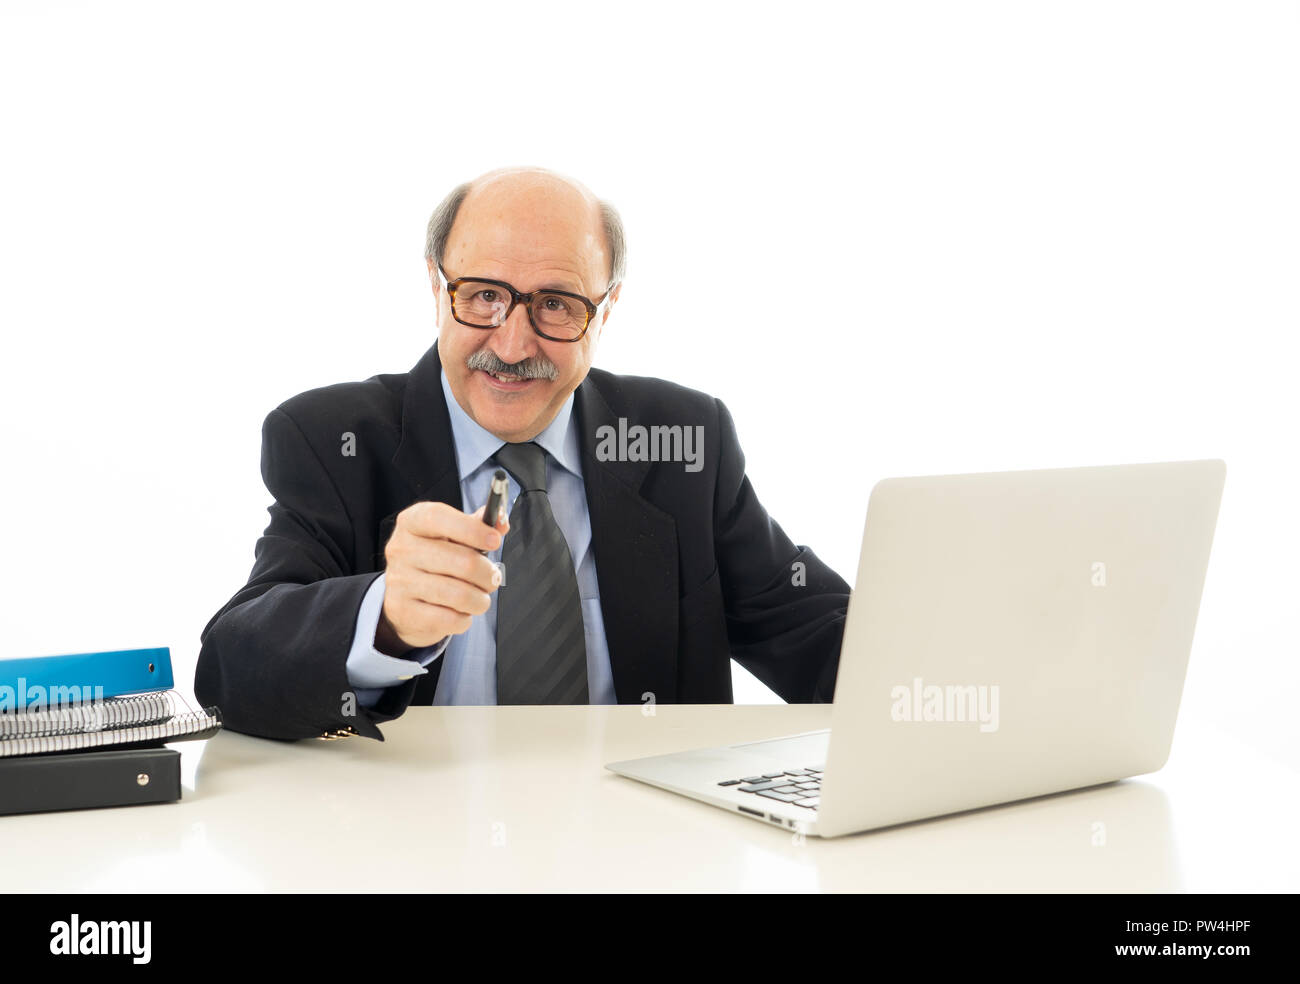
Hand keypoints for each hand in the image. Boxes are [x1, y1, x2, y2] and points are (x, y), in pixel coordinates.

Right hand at [376, 501, 509, 654]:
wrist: (404, 598)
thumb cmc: (435, 560)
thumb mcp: (452, 536)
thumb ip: (478, 525)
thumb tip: (501, 522)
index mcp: (412, 522)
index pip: (437, 518)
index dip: (471, 529)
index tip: (495, 540)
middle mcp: (401, 549)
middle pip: (462, 561)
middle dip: (488, 574)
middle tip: (493, 578)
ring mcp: (399, 582)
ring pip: (460, 594)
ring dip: (480, 600)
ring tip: (480, 598)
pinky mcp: (404, 612)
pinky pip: (450, 619)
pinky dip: (464, 619)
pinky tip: (459, 612)